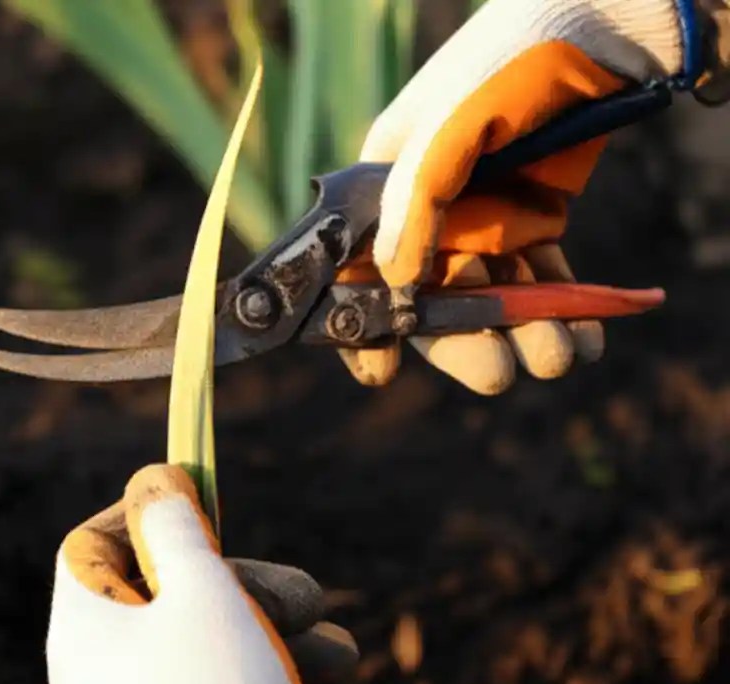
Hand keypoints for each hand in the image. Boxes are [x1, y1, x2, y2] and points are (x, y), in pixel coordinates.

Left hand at [46, 464, 356, 683]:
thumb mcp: (202, 598)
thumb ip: (181, 534)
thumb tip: (154, 482)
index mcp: (84, 623)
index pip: (96, 546)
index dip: (149, 517)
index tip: (201, 502)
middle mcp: (101, 667)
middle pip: (163, 593)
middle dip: (243, 583)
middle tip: (305, 594)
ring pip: (204, 643)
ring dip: (273, 629)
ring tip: (337, 643)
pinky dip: (267, 669)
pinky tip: (330, 667)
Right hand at [339, 0, 690, 394]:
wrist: (602, 24)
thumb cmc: (507, 64)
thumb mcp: (444, 133)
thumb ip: (413, 206)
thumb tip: (391, 284)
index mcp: (382, 184)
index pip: (356, 267)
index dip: (364, 322)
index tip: (381, 372)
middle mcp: (426, 209)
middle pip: (430, 295)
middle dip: (460, 340)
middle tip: (492, 373)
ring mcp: (482, 215)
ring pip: (490, 296)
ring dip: (522, 332)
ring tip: (559, 353)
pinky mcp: (534, 216)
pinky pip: (540, 278)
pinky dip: (561, 309)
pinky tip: (587, 333)